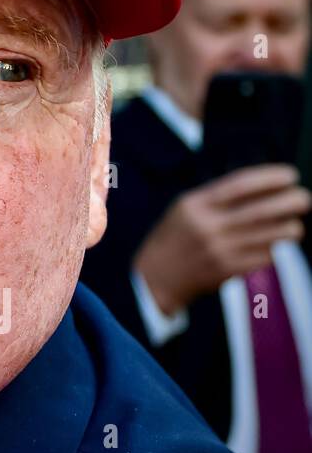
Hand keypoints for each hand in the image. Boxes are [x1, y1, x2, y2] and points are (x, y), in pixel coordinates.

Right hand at [134, 164, 310, 315]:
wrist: (156, 277)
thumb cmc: (175, 236)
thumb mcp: (185, 207)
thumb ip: (218, 196)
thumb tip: (264, 186)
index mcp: (196, 205)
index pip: (240, 185)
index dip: (270, 178)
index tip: (290, 175)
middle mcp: (209, 226)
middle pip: (263, 210)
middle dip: (292, 201)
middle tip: (304, 198)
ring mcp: (221, 250)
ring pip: (273, 235)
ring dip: (291, 227)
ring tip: (292, 224)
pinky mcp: (230, 271)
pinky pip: (266, 256)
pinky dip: (274, 249)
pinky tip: (270, 245)